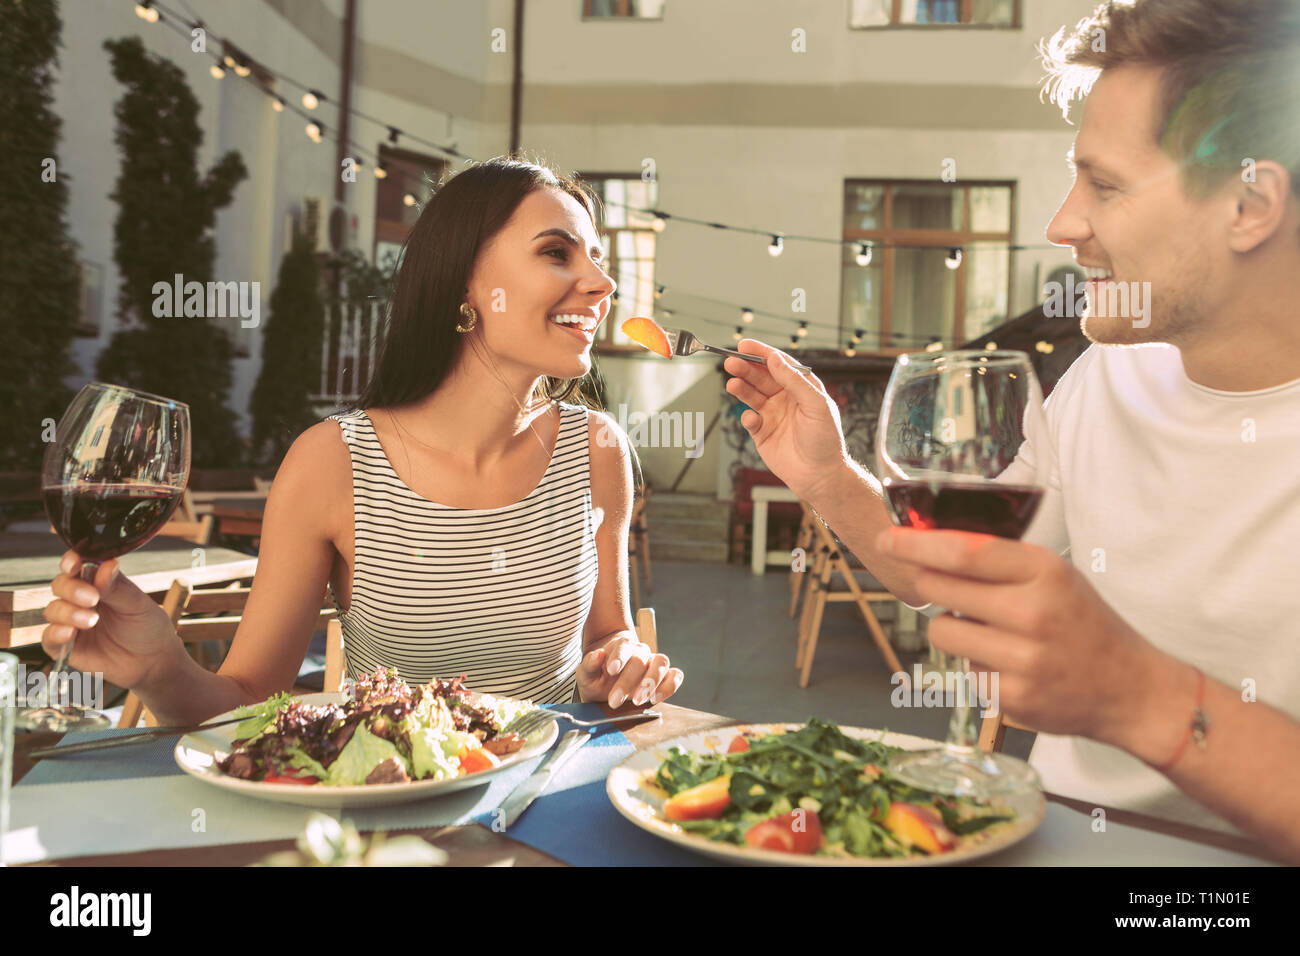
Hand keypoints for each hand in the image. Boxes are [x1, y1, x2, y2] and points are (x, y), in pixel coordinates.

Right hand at [41, 550, 184, 690]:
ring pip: (53, 610)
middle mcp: (80, 600)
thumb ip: (118, 587)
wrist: (153, 661)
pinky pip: (48, 638)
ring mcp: (71, 622)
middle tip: (91, 598)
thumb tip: (107, 563)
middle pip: (61, 585)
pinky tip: (68, 633)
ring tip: (91, 620)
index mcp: (98, 583)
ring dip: (68, 612)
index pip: (78, 566)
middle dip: (72, 589)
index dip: (72, 561)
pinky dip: (55, 633)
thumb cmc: (147, 627)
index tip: (74, 563)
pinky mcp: (65, 647)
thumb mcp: (137, 604)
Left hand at [575, 634, 682, 707]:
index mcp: (621, 647)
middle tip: (614, 701)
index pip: (624, 646)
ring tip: (638, 700)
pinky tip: (656, 698)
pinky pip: (675, 675)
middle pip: (640, 659)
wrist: (608, 685)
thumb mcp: (586, 675)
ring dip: (651, 681)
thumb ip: (589, 665)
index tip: (612, 670)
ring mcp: (654, 664)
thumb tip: (598, 654)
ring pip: (661, 662)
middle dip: (628, 681)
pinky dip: (670, 686)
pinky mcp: (665, 677)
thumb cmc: (597, 677)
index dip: (619, 656)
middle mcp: (640, 652)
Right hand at [723, 339, 851, 501]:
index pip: (779, 364)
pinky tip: (752, 419)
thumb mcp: (816, 405)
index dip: (761, 353)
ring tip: (732, 383)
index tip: (744, 345)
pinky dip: (747, 417)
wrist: (820, 475)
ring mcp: (772, 415)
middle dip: (746, 369)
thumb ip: (794, 381)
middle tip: (731, 363)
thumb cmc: (825, 440)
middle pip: (761, 377)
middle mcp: (785, 398)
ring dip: (741, 388)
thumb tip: (775, 359)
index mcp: (801, 388)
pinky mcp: (762, 433)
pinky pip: (749, 420)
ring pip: (751, 395)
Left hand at [875, 527, 1179, 752]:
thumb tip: (930, 541)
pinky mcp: (1011, 697)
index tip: (887, 537)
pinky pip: (964, 668)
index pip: (964, 551)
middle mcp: (1033, 613)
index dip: (917, 543)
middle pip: (941, 587)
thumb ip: (1000, 560)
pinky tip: (1010, 664)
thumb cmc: (1083, 623)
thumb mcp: (1055, 576)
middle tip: (935, 580)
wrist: (1131, 689)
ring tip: (987, 629)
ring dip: (951, 626)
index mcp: (1045, 572)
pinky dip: (977, 663)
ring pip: (943, 631)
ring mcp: (1022, 659)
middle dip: (927, 580)